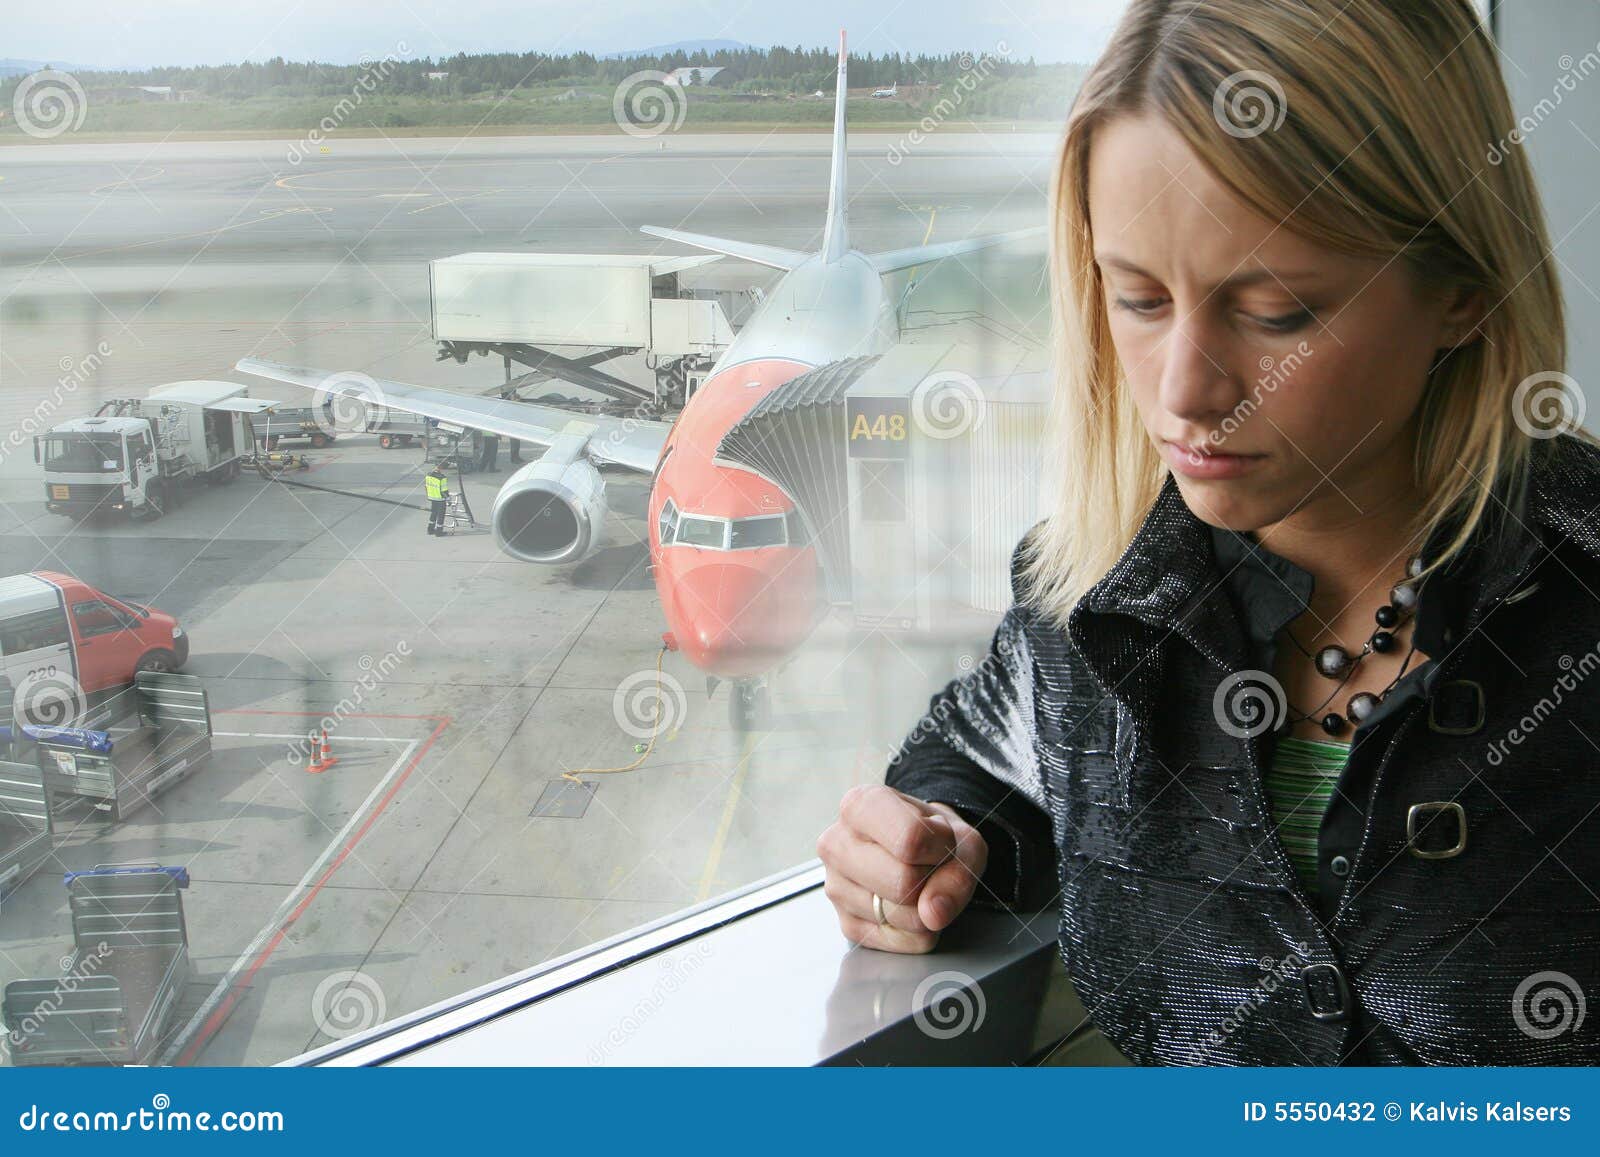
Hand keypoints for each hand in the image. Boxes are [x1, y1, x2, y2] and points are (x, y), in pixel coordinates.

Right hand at [816, 784, 987, 952]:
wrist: (923, 849)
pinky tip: (910, 907)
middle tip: (928, 865)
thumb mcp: (964, 841)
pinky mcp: (845, 923)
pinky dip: (917, 931)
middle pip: (903, 882)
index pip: (910, 839)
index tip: (941, 841)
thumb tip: (932, 914)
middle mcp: (836, 843)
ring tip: (917, 883)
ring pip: (899, 916)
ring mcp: (835, 886)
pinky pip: (897, 941)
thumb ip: (957, 874)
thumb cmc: (937, 838)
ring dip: (925, 909)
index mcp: (860, 805)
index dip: (942, 848)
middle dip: (932, 881)